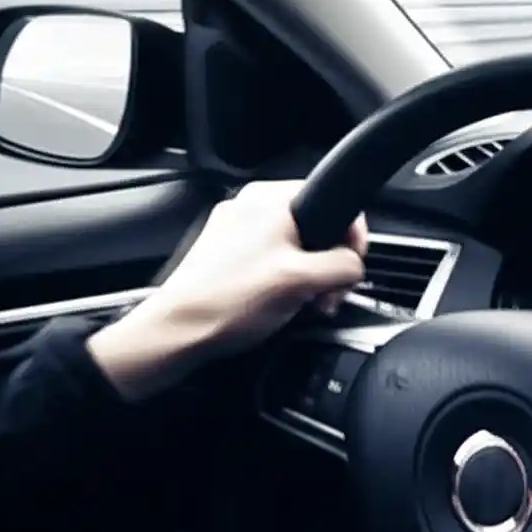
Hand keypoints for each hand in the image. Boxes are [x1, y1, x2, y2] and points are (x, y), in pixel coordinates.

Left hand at [87, 181, 366, 400]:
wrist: (178, 332)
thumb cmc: (229, 300)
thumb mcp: (304, 281)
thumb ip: (343, 266)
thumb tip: (354, 267)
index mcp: (270, 199)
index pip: (334, 200)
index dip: (352, 237)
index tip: (351, 267)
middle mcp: (251, 207)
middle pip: (316, 227)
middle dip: (329, 265)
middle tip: (327, 296)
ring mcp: (235, 231)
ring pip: (295, 247)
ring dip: (310, 278)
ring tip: (306, 305)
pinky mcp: (226, 255)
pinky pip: (272, 261)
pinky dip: (286, 282)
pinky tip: (283, 305)